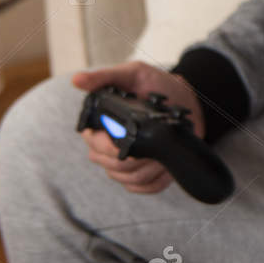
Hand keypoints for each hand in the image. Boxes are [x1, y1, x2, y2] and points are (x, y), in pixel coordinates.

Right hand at [71, 62, 203, 194]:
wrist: (186, 99)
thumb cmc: (157, 84)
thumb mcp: (133, 74)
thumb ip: (104, 77)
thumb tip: (77, 80)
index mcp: (99, 127)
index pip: (95, 147)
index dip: (111, 146)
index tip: (131, 136)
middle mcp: (107, 149)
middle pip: (113, 167)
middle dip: (137, 156)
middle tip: (156, 141)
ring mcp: (124, 164)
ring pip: (129, 179)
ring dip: (150, 167)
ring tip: (164, 149)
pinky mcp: (143, 174)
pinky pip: (143, 188)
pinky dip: (157, 180)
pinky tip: (166, 165)